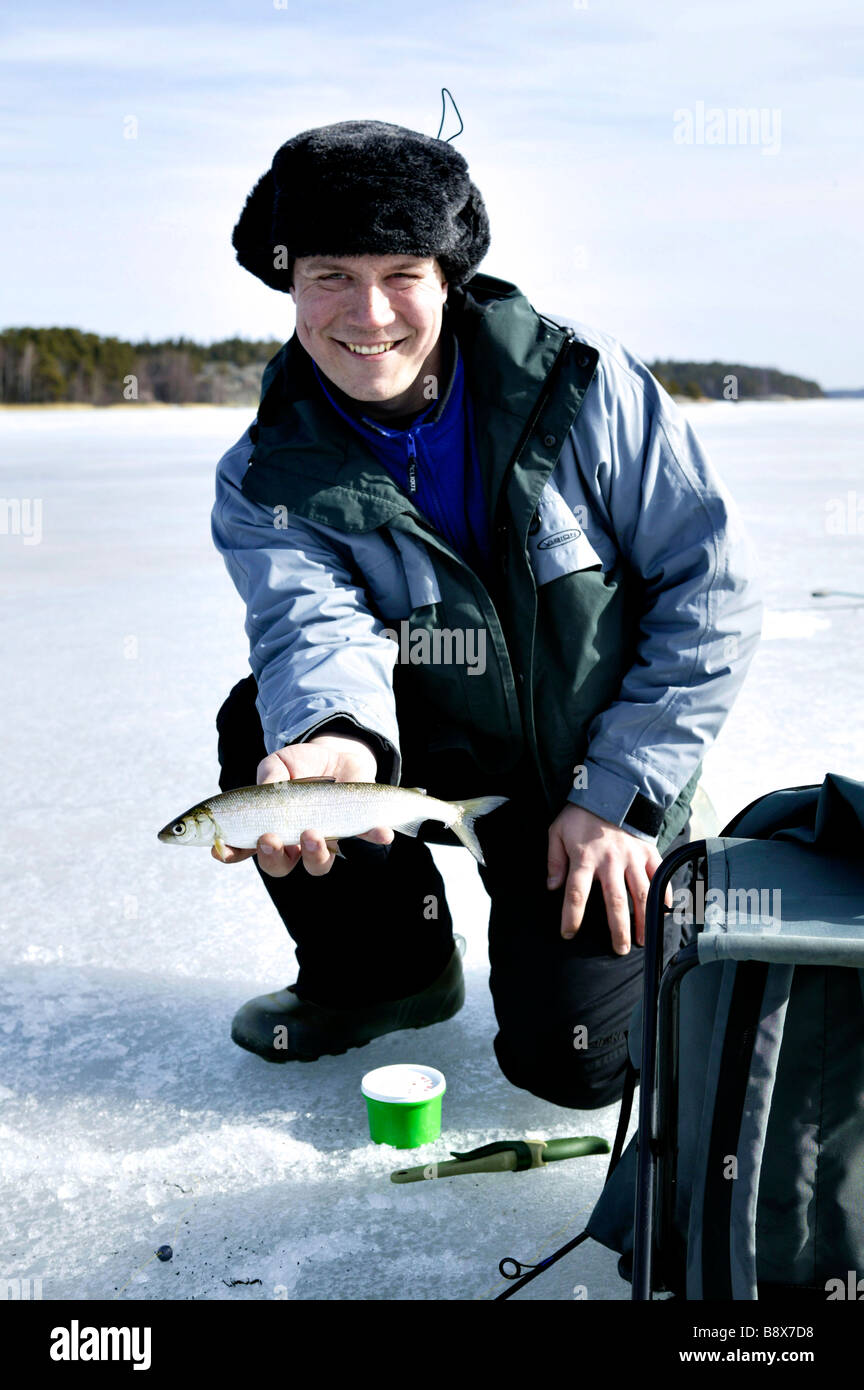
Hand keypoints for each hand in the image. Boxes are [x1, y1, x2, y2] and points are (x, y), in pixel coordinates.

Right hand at [213, 734, 393, 876]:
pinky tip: (381, 833)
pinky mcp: (353, 833)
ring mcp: (323, 841)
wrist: (338, 754)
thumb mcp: (280, 762)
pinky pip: (364, 844)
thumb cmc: (301, 763)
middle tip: (271, 839)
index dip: (230, 853)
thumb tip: (270, 788)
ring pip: (317, 864)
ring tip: (314, 834)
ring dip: (314, 853)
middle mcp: (293, 842)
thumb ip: (271, 775)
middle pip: (279, 865)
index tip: (221, 849)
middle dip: (273, 857)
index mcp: (268, 827)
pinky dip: (373, 839)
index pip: (243, 848)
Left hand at [546, 804, 672, 953]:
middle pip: (615, 902)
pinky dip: (665, 892)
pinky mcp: (648, 851)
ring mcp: (632, 857)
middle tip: (620, 950)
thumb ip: (554, 861)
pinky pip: (659, 874)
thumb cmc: (580, 815)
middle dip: (618, 929)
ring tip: (644, 939)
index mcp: (584, 858)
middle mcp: (610, 861)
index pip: (576, 894)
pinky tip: (666, 910)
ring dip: (644, 918)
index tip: (568, 934)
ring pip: (641, 893)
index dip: (571, 917)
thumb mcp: (557, 832)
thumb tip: (552, 887)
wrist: (610, 790)